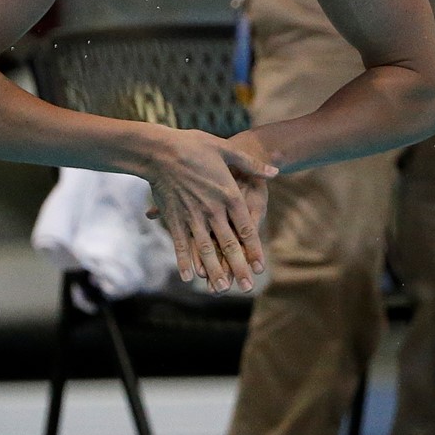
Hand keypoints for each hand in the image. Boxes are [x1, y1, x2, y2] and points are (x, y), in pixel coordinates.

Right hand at [143, 129, 276, 292]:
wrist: (158, 149)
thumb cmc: (193, 145)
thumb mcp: (226, 149)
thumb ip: (252, 164)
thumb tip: (276, 172)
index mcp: (228, 194)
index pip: (246, 228)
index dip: (254, 249)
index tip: (260, 266)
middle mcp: (212, 209)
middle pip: (229, 243)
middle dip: (238, 267)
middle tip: (247, 287)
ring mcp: (192, 216)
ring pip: (206, 248)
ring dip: (214, 270)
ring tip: (220, 289)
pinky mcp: (174, 218)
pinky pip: (181, 243)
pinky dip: (185, 261)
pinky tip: (189, 277)